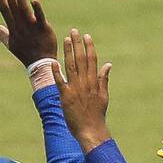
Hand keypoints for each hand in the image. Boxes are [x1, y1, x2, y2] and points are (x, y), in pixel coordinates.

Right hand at [0, 0, 56, 65]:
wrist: (40, 64)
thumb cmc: (25, 53)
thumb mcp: (10, 44)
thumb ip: (1, 33)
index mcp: (13, 29)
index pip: (5, 11)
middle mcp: (21, 27)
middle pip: (13, 7)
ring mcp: (32, 27)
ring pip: (24, 10)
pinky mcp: (43, 29)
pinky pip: (40, 18)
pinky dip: (37, 9)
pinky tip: (34, 0)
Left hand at [51, 29, 111, 151]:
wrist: (91, 131)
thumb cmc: (97, 115)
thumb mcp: (104, 96)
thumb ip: (104, 79)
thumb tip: (108, 64)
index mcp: (94, 82)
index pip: (92, 60)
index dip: (89, 47)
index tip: (86, 36)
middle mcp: (85, 83)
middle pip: (81, 60)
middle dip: (77, 44)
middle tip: (74, 31)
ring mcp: (75, 90)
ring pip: (71, 67)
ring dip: (68, 52)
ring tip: (66, 40)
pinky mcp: (65, 98)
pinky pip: (60, 82)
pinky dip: (57, 72)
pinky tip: (54, 62)